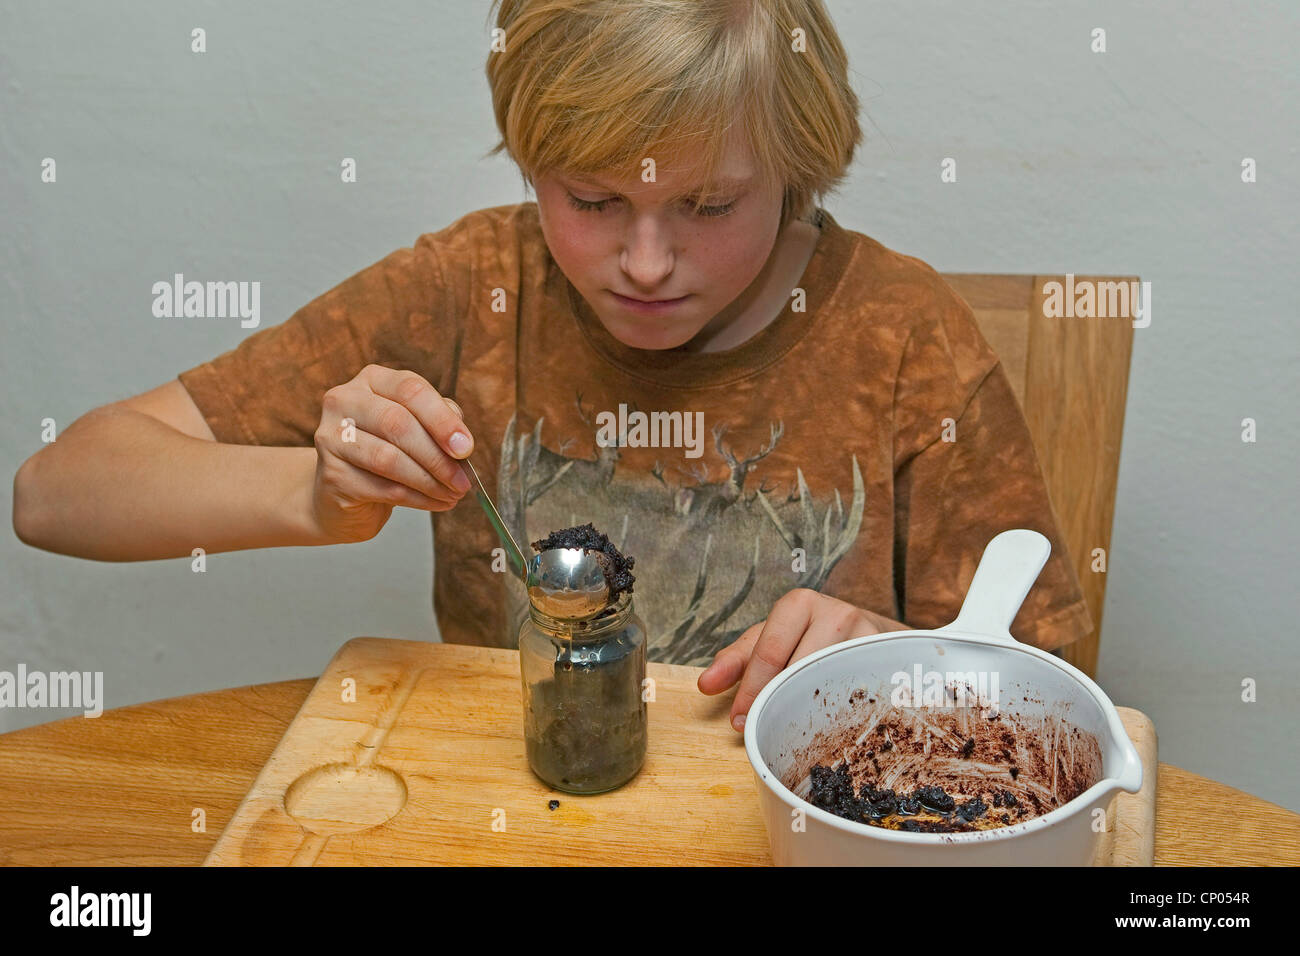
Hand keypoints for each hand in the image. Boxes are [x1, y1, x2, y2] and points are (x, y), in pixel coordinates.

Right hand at [310, 364, 474, 543]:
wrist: (343, 492)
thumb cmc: (386, 451)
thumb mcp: (416, 427)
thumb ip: (439, 423)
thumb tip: (461, 441)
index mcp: (371, 380)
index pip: (410, 389)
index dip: (443, 419)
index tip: (466, 448)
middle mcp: (344, 401)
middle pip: (398, 423)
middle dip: (438, 456)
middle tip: (463, 480)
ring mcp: (332, 438)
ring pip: (388, 459)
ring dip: (429, 481)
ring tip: (453, 494)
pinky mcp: (332, 475)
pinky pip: (383, 488)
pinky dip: (418, 499)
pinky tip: (436, 502)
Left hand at [697, 588, 904, 731]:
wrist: (871, 633)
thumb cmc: (810, 637)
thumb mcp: (771, 639)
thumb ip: (736, 660)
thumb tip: (704, 685)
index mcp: (801, 603)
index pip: (770, 651)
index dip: (751, 690)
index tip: (738, 720)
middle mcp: (838, 613)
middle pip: (799, 669)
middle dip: (775, 702)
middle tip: (761, 729)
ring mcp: (868, 637)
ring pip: (830, 683)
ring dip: (808, 712)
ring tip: (793, 732)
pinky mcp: (889, 661)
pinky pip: (861, 695)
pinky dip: (841, 715)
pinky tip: (829, 729)